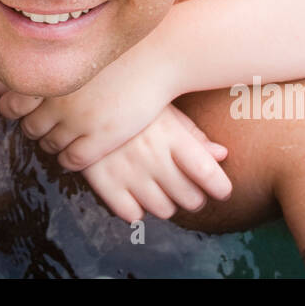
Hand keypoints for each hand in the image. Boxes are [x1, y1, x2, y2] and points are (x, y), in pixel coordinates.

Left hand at [0, 29, 176, 170]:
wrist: (159, 55)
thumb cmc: (120, 49)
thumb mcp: (78, 50)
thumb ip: (53, 65)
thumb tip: (31, 78)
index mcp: (49, 74)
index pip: (11, 104)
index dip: (15, 111)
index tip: (25, 110)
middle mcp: (57, 99)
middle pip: (30, 127)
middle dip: (36, 128)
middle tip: (47, 125)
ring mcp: (78, 120)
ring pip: (49, 145)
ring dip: (52, 144)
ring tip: (63, 138)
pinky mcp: (100, 138)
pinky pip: (71, 160)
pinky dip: (68, 160)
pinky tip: (76, 153)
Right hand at [80, 103, 230, 223]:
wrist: (82, 91)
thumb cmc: (132, 100)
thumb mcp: (165, 110)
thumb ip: (193, 135)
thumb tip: (221, 155)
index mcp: (171, 135)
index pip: (207, 173)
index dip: (220, 188)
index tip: (222, 190)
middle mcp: (152, 155)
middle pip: (190, 198)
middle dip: (194, 197)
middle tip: (187, 187)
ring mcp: (126, 169)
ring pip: (163, 210)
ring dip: (167, 203)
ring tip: (159, 187)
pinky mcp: (102, 180)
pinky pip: (130, 214)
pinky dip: (136, 208)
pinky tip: (134, 191)